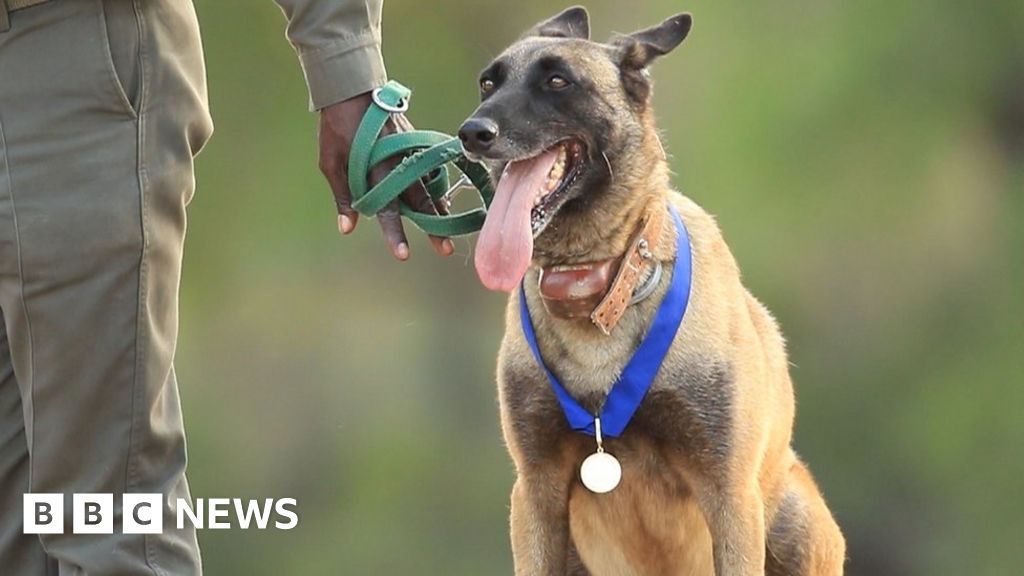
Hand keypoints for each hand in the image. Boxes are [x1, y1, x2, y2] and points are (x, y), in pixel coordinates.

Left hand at [318, 92, 453, 259]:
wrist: (354, 90)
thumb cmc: (338, 128)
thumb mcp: (331, 161)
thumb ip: (343, 195)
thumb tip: (347, 228)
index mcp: (375, 169)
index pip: (387, 208)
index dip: (394, 233)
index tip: (403, 255)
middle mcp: (398, 162)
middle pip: (420, 201)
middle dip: (434, 226)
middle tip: (445, 249)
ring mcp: (409, 151)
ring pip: (429, 184)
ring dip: (439, 207)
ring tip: (450, 226)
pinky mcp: (415, 142)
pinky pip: (429, 169)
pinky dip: (436, 185)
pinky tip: (441, 200)